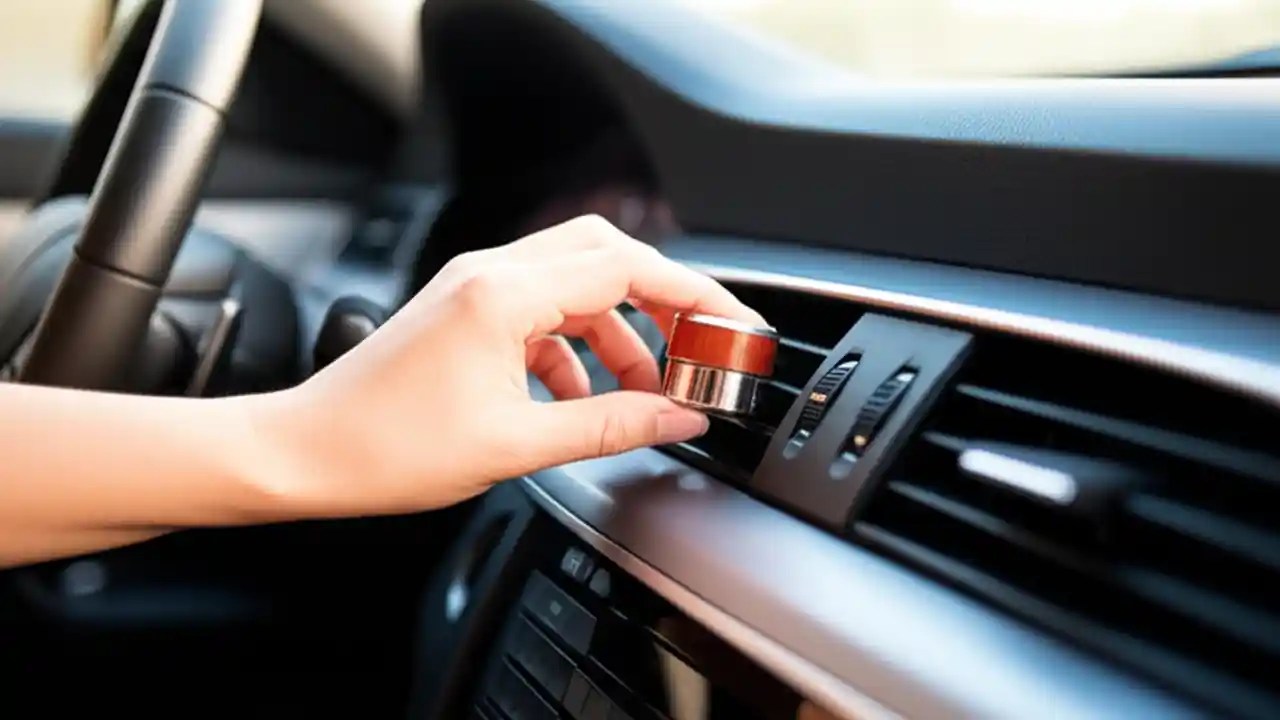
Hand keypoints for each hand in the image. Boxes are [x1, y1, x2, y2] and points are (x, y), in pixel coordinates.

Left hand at [249, 215, 765, 518]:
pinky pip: (542, 311)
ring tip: (642, 389)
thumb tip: (678, 417)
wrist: (305, 452)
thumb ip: (611, 423)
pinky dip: (577, 345)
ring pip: (576, 285)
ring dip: (619, 331)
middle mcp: (490, 274)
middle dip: (661, 301)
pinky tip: (581, 394)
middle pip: (606, 256)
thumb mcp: (516, 444)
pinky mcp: (465, 311)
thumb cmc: (386, 446)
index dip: (692, 297)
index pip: (626, 268)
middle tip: (696, 348)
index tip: (734, 326)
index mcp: (504, 293)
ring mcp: (474, 288)